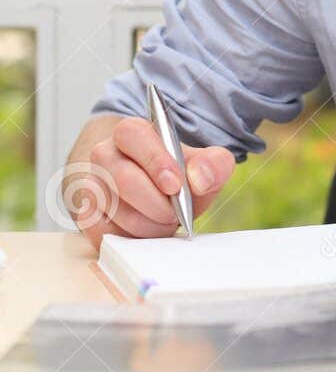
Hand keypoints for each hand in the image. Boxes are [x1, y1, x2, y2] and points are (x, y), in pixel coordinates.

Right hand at [67, 117, 236, 252]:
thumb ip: (212, 164)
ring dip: (151, 224)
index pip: (134, 135)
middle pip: (124, 179)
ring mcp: (91, 185)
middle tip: (177, 213)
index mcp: (131, 132)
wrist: (152, 193)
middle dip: (158, 203)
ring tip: (166, 221)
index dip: (155, 160)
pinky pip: (108, 234)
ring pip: (119, 211)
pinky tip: (148, 231)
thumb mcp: (202, 164)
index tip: (176, 185)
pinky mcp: (87, 215)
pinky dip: (135, 239)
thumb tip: (200, 179)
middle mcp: (104, 154)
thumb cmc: (176, 175)